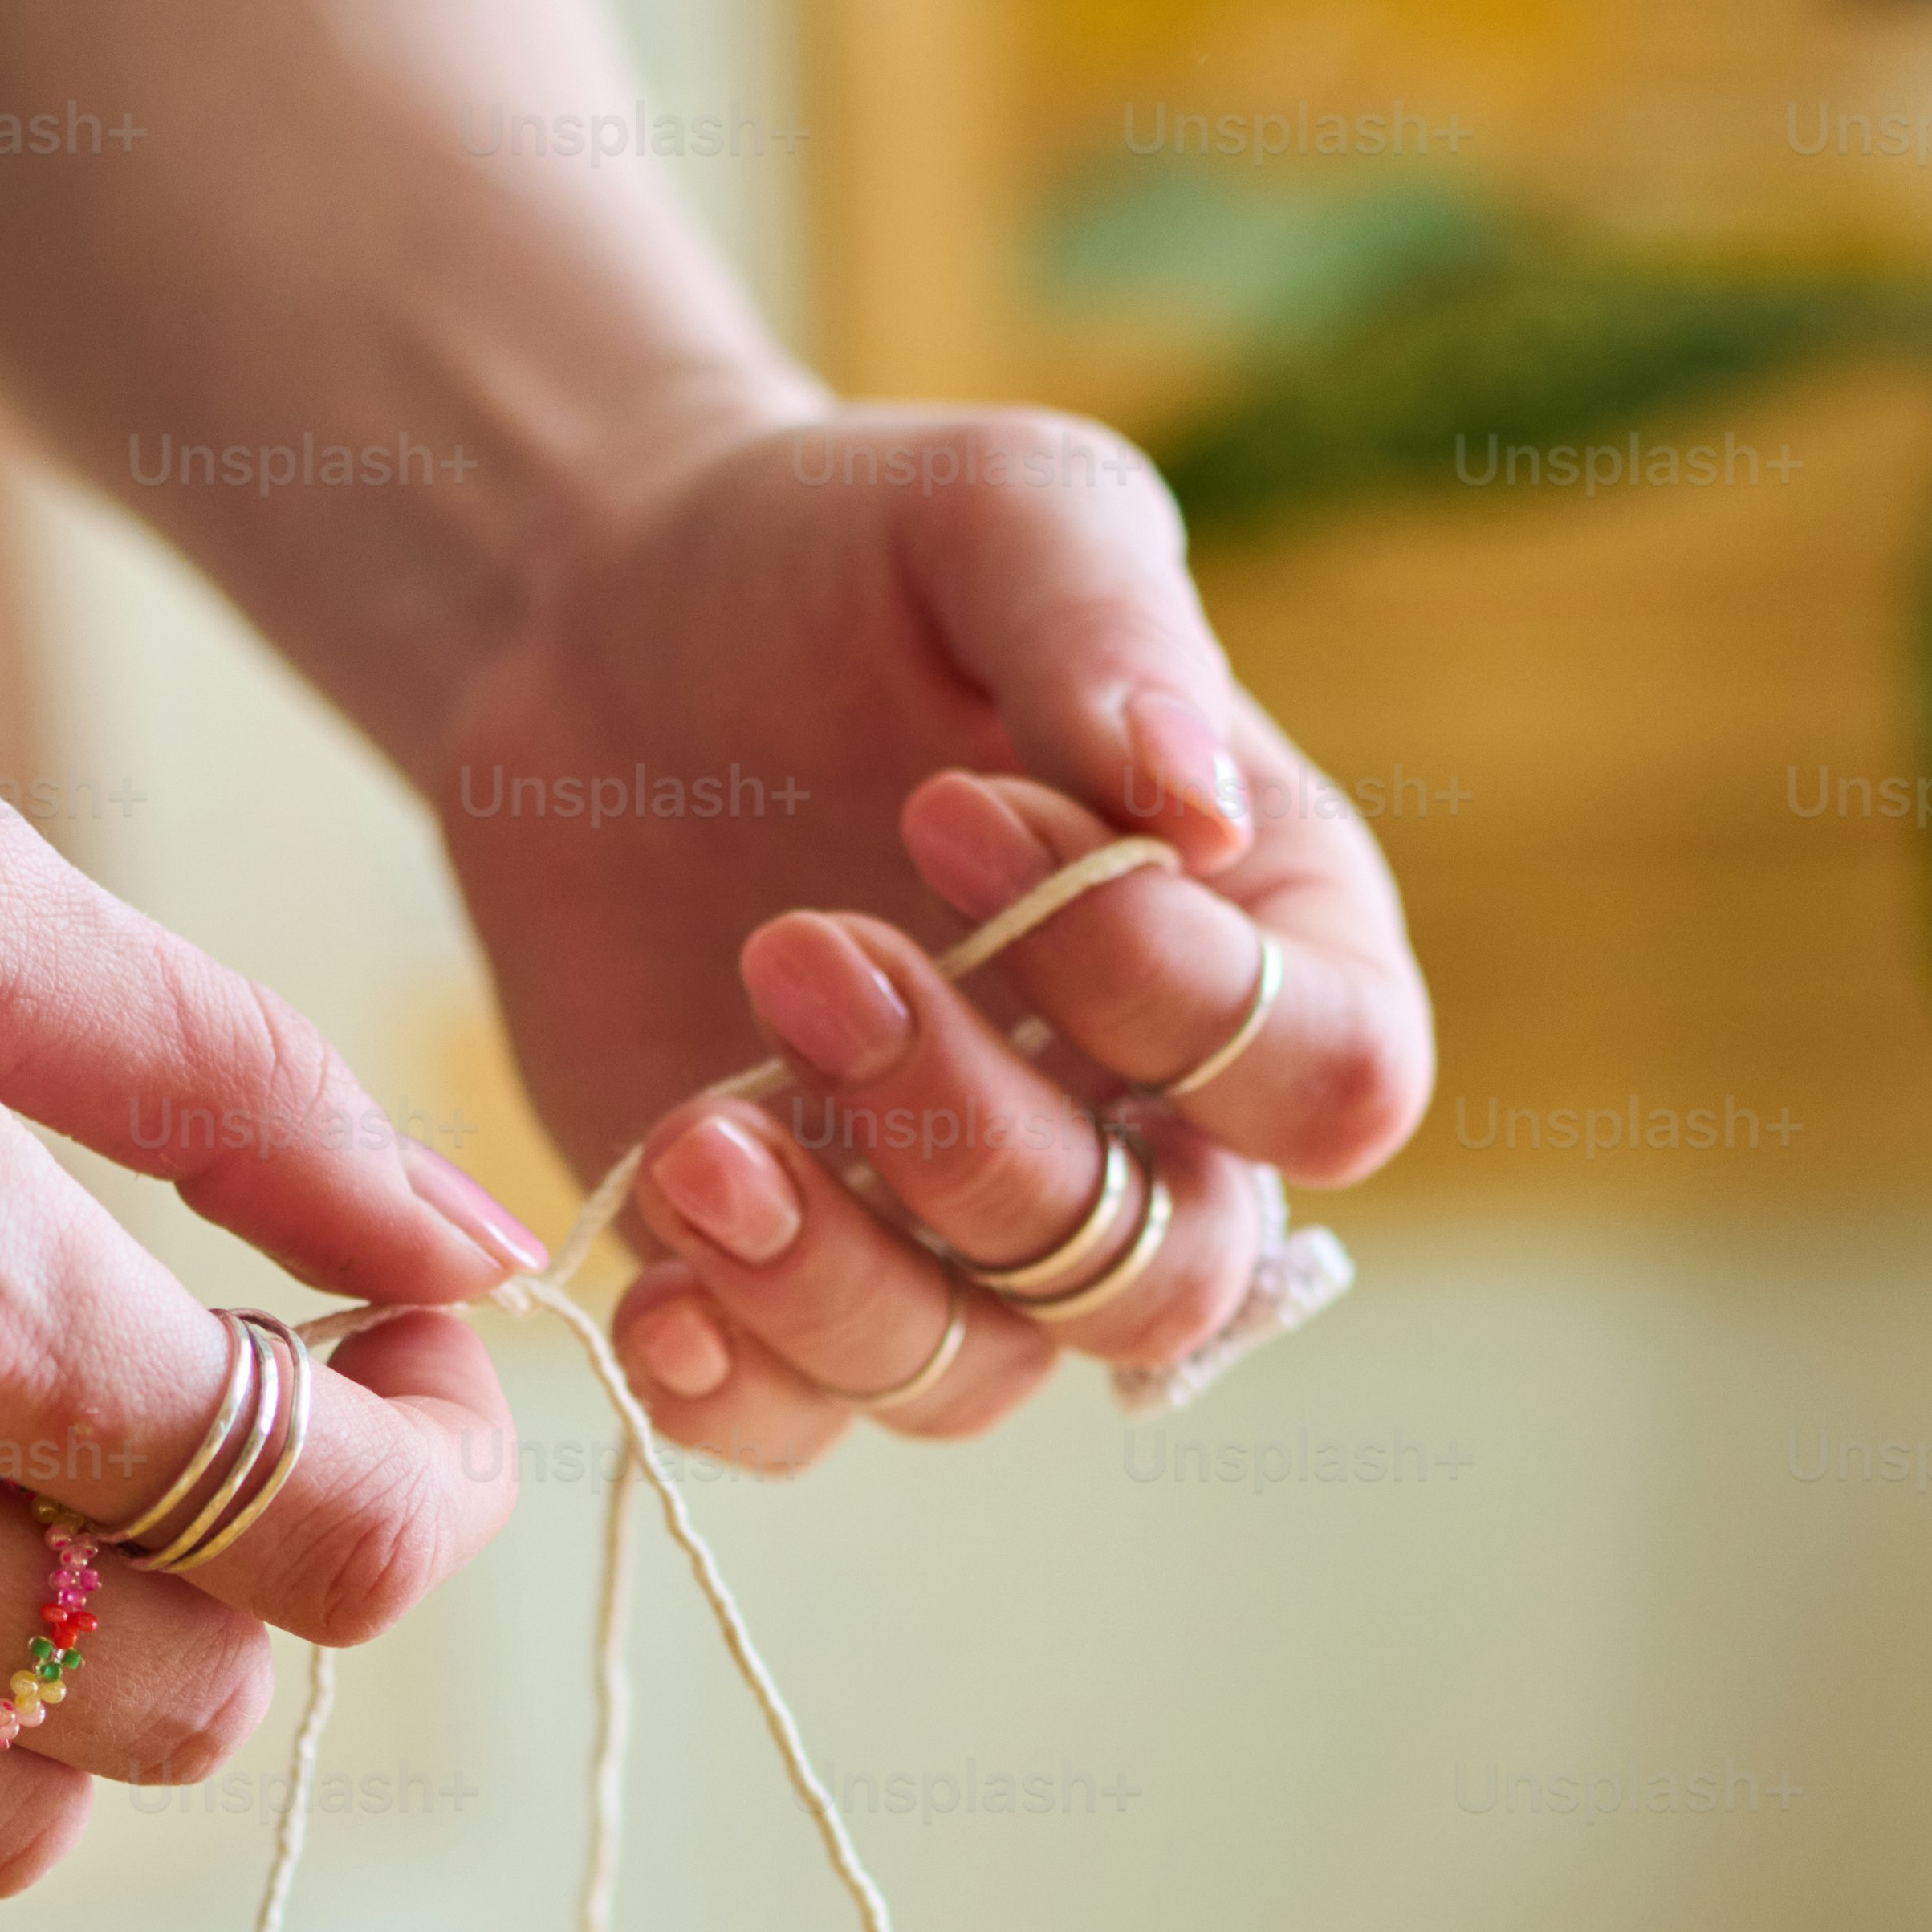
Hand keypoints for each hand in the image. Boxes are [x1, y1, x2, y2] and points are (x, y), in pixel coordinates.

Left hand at [421, 404, 1436, 1463]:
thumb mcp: (1000, 508)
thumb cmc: (846, 553)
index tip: (952, 803)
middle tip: (795, 953)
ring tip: (700, 1142)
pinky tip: (658, 1298)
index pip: (1333, 1080)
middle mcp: (1147, 1122)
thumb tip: (1196, 810)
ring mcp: (964, 1221)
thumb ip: (1110, 631)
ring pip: (979, 1375)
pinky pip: (806, 1423)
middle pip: (1157, 1274)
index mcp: (1271, 942)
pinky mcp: (788, 1272)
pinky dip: (733, 1391)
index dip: (1167, 995)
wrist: (598, 622)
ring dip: (839, 1283)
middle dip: (979, 1144)